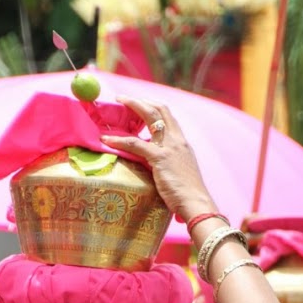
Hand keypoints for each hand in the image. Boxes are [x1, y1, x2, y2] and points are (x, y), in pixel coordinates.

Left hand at [100, 97, 215, 219]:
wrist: (196, 203)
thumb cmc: (187, 194)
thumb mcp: (179, 172)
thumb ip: (169, 163)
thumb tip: (155, 164)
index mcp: (182, 143)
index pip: (169, 116)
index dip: (153, 106)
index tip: (139, 103)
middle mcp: (177, 140)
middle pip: (160, 109)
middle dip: (141, 100)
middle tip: (123, 98)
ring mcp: (169, 147)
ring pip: (150, 117)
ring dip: (132, 106)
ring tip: (117, 102)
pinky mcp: (160, 158)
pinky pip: (135, 144)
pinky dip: (119, 140)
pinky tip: (106, 140)